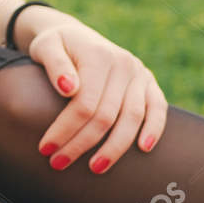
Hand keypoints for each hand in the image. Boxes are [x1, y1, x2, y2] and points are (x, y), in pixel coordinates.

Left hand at [28, 19, 168, 173]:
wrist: (74, 35)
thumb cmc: (56, 45)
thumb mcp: (45, 47)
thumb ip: (55, 64)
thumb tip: (68, 89)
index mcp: (99, 56)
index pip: (84, 103)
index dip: (65, 129)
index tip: (45, 149)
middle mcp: (124, 64)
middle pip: (106, 115)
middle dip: (81, 143)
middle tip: (58, 164)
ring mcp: (139, 73)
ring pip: (132, 117)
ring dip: (115, 147)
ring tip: (95, 168)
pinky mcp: (149, 82)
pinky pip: (157, 107)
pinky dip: (154, 129)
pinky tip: (143, 149)